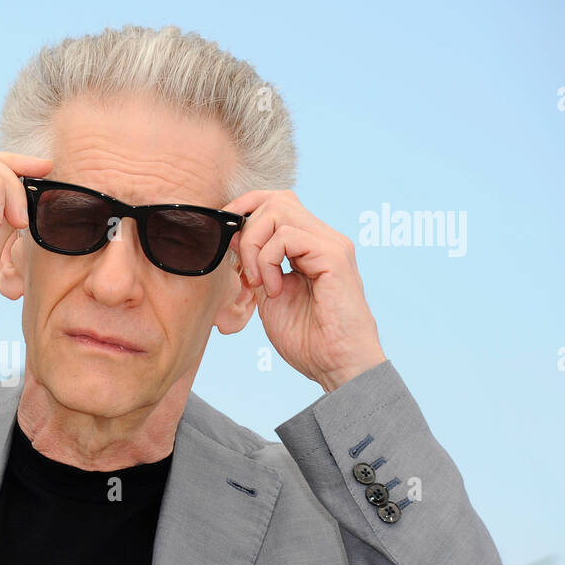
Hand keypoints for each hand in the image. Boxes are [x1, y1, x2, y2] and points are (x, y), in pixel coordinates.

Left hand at [223, 190, 385, 392]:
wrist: (338, 365)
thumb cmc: (309, 340)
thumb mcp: (270, 296)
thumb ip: (256, 266)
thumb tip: (233, 237)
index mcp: (310, 246)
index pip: (276, 203)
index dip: (246, 210)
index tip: (226, 240)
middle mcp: (323, 239)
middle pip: (276, 199)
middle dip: (246, 228)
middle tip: (245, 269)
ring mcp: (331, 244)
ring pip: (278, 211)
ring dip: (254, 247)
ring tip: (260, 283)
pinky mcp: (333, 256)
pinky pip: (287, 236)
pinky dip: (268, 261)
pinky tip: (274, 289)